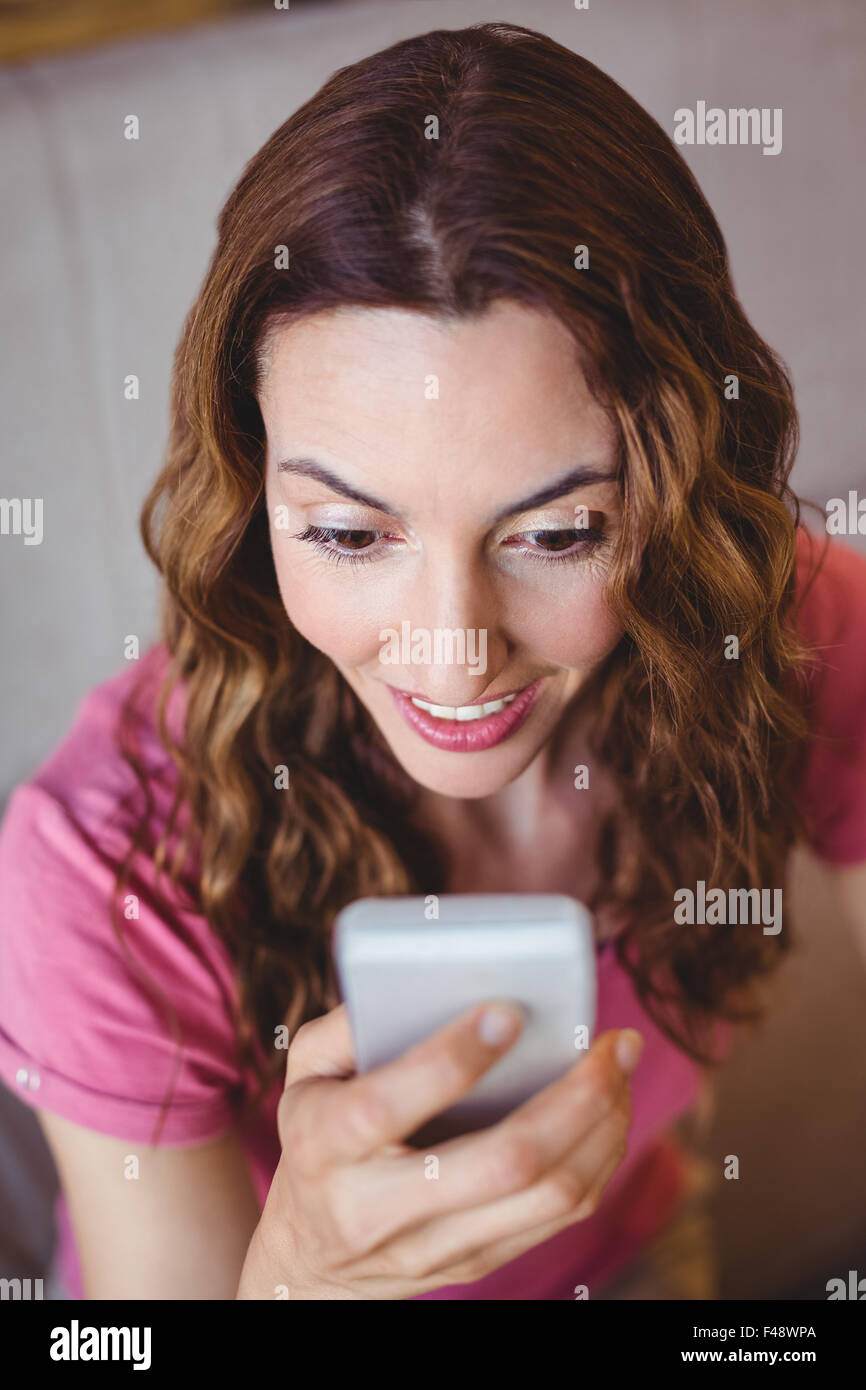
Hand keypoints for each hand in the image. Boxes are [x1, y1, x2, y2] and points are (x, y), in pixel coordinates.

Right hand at [237, 1001, 642, 1298]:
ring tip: (620, 1065)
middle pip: (504, 1162)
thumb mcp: (305, 1074)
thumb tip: (427, 980)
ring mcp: (435, 1248)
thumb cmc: (318, 1136)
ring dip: (604, 1125)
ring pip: (548, 1196)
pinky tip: (610, 1108)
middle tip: (613, 1041)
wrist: (311, 1260)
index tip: (509, 1009)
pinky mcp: (479, 1263)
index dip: (453, 1058)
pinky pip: (560, 1216)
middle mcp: (378, 1210)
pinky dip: (599, 1157)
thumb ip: (348, 1024)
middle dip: (575, 1097)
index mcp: (327, 1145)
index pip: (389, 1106)